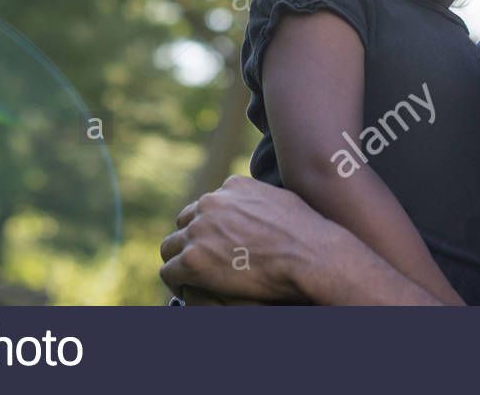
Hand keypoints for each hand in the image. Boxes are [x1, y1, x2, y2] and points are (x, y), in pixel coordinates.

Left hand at [159, 175, 321, 301]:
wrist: (310, 256)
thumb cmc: (307, 234)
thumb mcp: (282, 200)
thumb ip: (261, 200)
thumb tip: (261, 205)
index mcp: (232, 187)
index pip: (206, 205)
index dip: (209, 228)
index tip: (214, 245)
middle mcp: (211, 203)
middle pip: (185, 222)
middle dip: (192, 242)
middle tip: (202, 263)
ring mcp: (200, 231)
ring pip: (171, 246)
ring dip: (179, 262)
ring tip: (190, 280)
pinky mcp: (193, 259)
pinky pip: (170, 271)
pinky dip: (176, 282)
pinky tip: (188, 292)